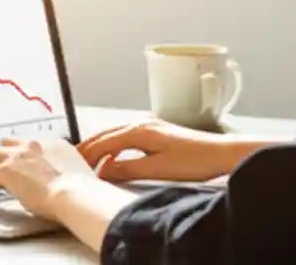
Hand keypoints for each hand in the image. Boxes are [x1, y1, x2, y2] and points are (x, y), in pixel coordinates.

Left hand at [0, 137, 97, 219]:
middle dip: (5, 155)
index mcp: (55, 145)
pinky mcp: (5, 171)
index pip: (34, 146)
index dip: (27, 157)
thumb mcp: (79, 173)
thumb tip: (67, 181)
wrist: (74, 195)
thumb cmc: (82, 191)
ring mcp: (18, 156)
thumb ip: (69, 171)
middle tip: (4, 169)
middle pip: (10, 143)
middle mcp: (35, 145)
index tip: (26, 167)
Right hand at [77, 120, 238, 182]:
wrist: (222, 154)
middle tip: (73, 159)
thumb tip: (103, 170)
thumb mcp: (156, 169)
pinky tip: (116, 158)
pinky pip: (128, 138)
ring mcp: (152, 128)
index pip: (105, 141)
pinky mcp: (159, 135)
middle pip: (108, 134)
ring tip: (88, 158)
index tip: (74, 165)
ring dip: (102, 146)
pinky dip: (116, 147)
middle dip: (90, 146)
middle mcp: (143, 125)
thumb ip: (127, 169)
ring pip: (117, 135)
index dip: (89, 154)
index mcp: (140, 131)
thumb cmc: (194, 161)